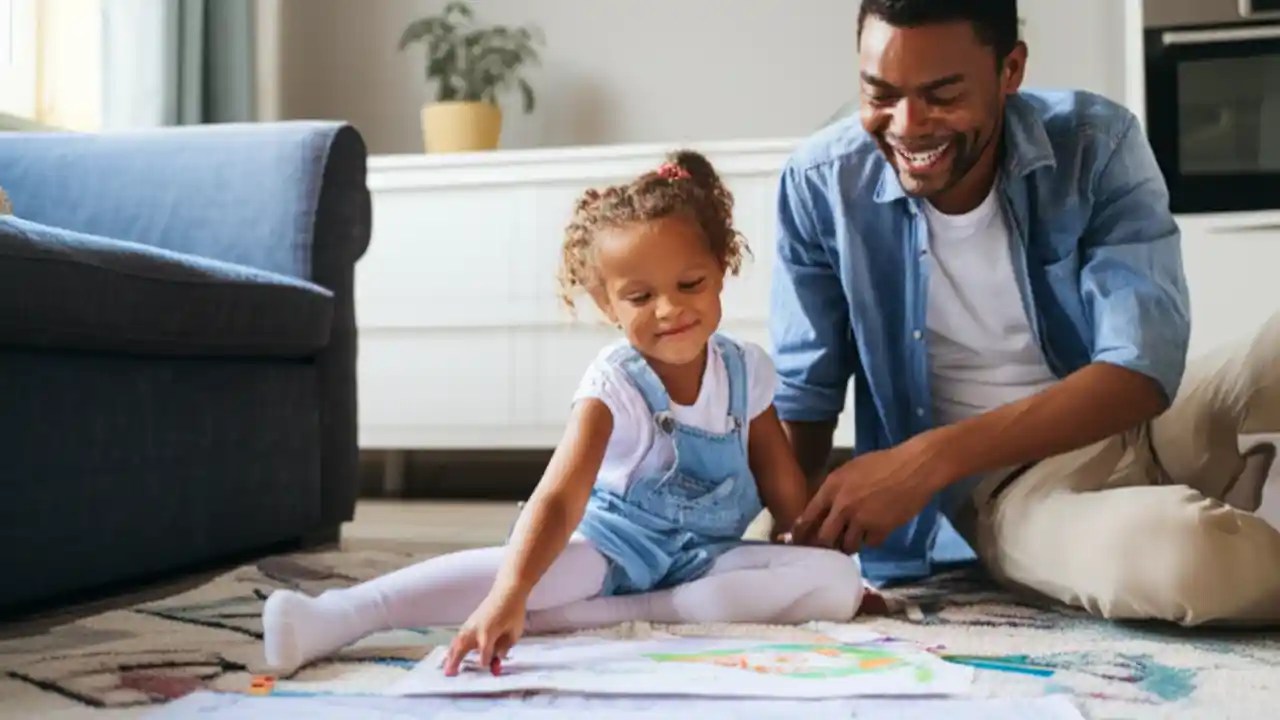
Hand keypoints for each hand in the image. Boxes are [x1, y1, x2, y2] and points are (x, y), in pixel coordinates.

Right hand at [442, 591, 526, 675]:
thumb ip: (505, 647)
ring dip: (451, 655)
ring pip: (457, 641)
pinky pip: (459, 636)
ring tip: (446, 668)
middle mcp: (476, 629)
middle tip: (449, 675)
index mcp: (488, 633)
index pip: (483, 655)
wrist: (507, 592)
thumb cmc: (513, 612)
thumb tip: (497, 657)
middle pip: (462, 647)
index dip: (486, 662)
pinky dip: (454, 646)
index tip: (491, 666)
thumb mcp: (514, 633)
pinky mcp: (470, 621)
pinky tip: (452, 653)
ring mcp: (471, 624)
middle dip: (455, 661)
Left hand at [790, 438, 952, 553]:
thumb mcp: (851, 469)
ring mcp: (862, 519)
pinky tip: (875, 531)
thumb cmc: (883, 463)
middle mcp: (843, 505)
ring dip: (849, 544)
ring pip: (847, 545)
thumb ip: (835, 489)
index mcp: (832, 486)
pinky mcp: (881, 529)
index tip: (801, 540)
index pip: (808, 515)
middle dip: (825, 545)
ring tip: (854, 539)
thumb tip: (822, 509)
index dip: (803, 531)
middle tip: (828, 547)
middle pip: (824, 538)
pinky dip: (870, 541)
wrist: (914, 467)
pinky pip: (869, 544)